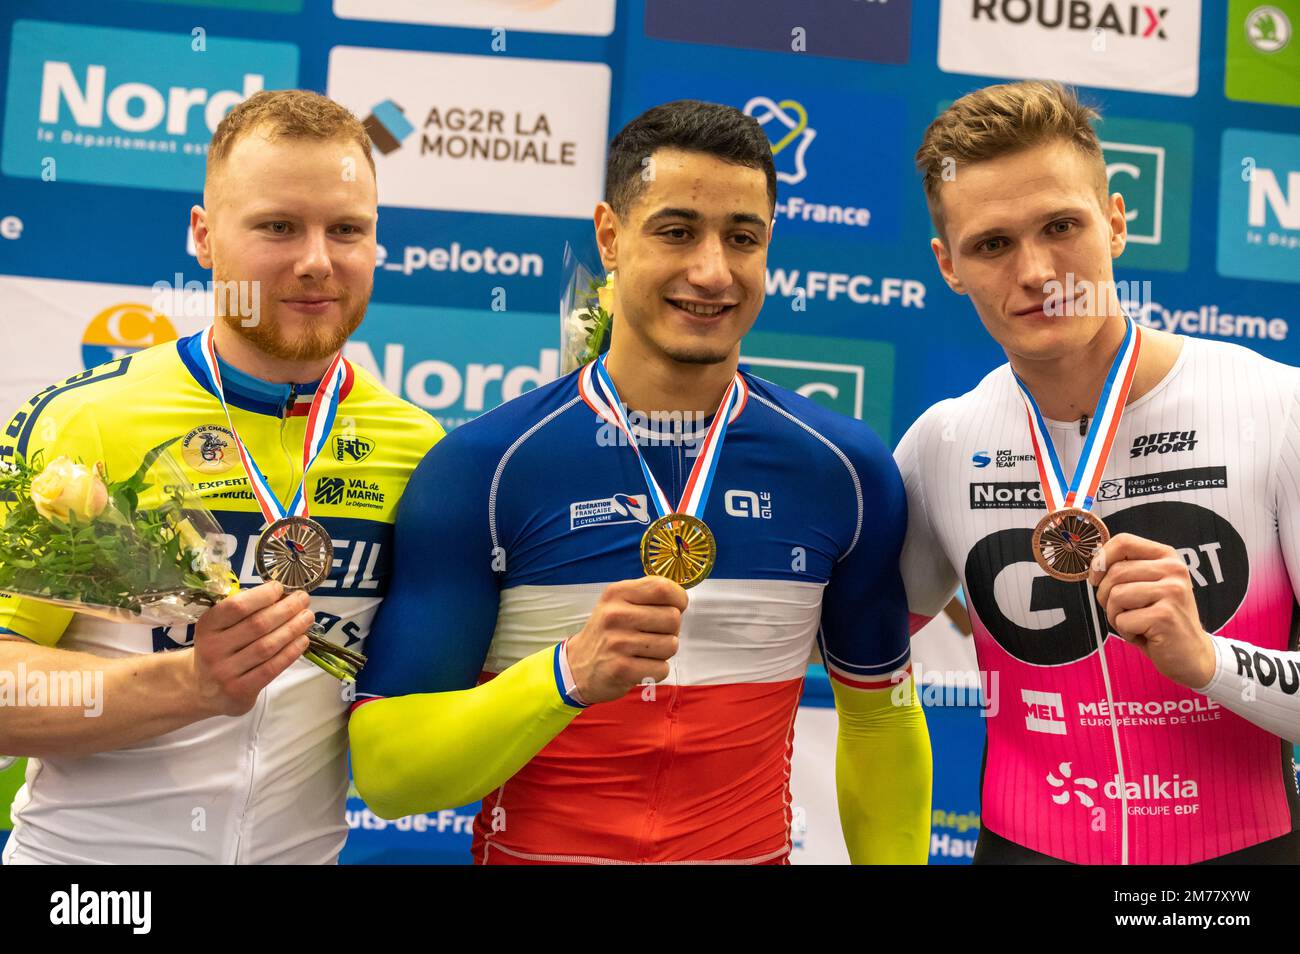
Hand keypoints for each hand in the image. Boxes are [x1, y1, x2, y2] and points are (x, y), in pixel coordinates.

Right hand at [189, 582, 314, 716]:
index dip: (262, 595)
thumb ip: (244, 613)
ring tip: (307, 617)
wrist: (203, 690)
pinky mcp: (240, 690)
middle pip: (257, 625)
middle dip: (286, 609)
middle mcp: (213, 648)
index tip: (280, 587)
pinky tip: (303, 640)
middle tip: (303, 599)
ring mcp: (226, 672)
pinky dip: (291, 652)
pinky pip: (272, 668)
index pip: (236, 606)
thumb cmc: (220, 649)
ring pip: (267, 646)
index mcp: (207, 626)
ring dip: (293, 629)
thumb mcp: (219, 628)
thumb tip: (282, 596)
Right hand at [566, 576, 687, 703]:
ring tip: (644, 651)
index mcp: (617, 593)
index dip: (678, 599)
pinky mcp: (622, 669)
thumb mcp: (618, 603)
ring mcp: (618, 643)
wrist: (577, 666)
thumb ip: (648, 594)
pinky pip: (662, 668)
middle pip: (673, 618)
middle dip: (670, 630)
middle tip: (652, 635)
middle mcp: (615, 615)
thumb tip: (682, 598)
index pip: (663, 588)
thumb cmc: (608, 632)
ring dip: (663, 652)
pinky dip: (656, 670)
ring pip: (671, 645)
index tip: (674, 608)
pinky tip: (640, 666)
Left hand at [1089, 533, 1215, 688]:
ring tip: (1136, 623)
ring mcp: (1172, 591)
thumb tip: (1094, 562)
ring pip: (1116, 596)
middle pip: (1115, 572)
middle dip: (1107, 596)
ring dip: (1116, 616)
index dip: (1101, 559)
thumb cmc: (1160, 619)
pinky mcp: (1165, 616)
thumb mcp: (1146, 586)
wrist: (1192, 654)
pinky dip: (1125, 631)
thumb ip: (1125, 569)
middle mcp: (1174, 570)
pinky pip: (1122, 620)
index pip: (1123, 541)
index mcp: (1167, 557)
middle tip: (1124, 612)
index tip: (1097, 578)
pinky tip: (1145, 634)